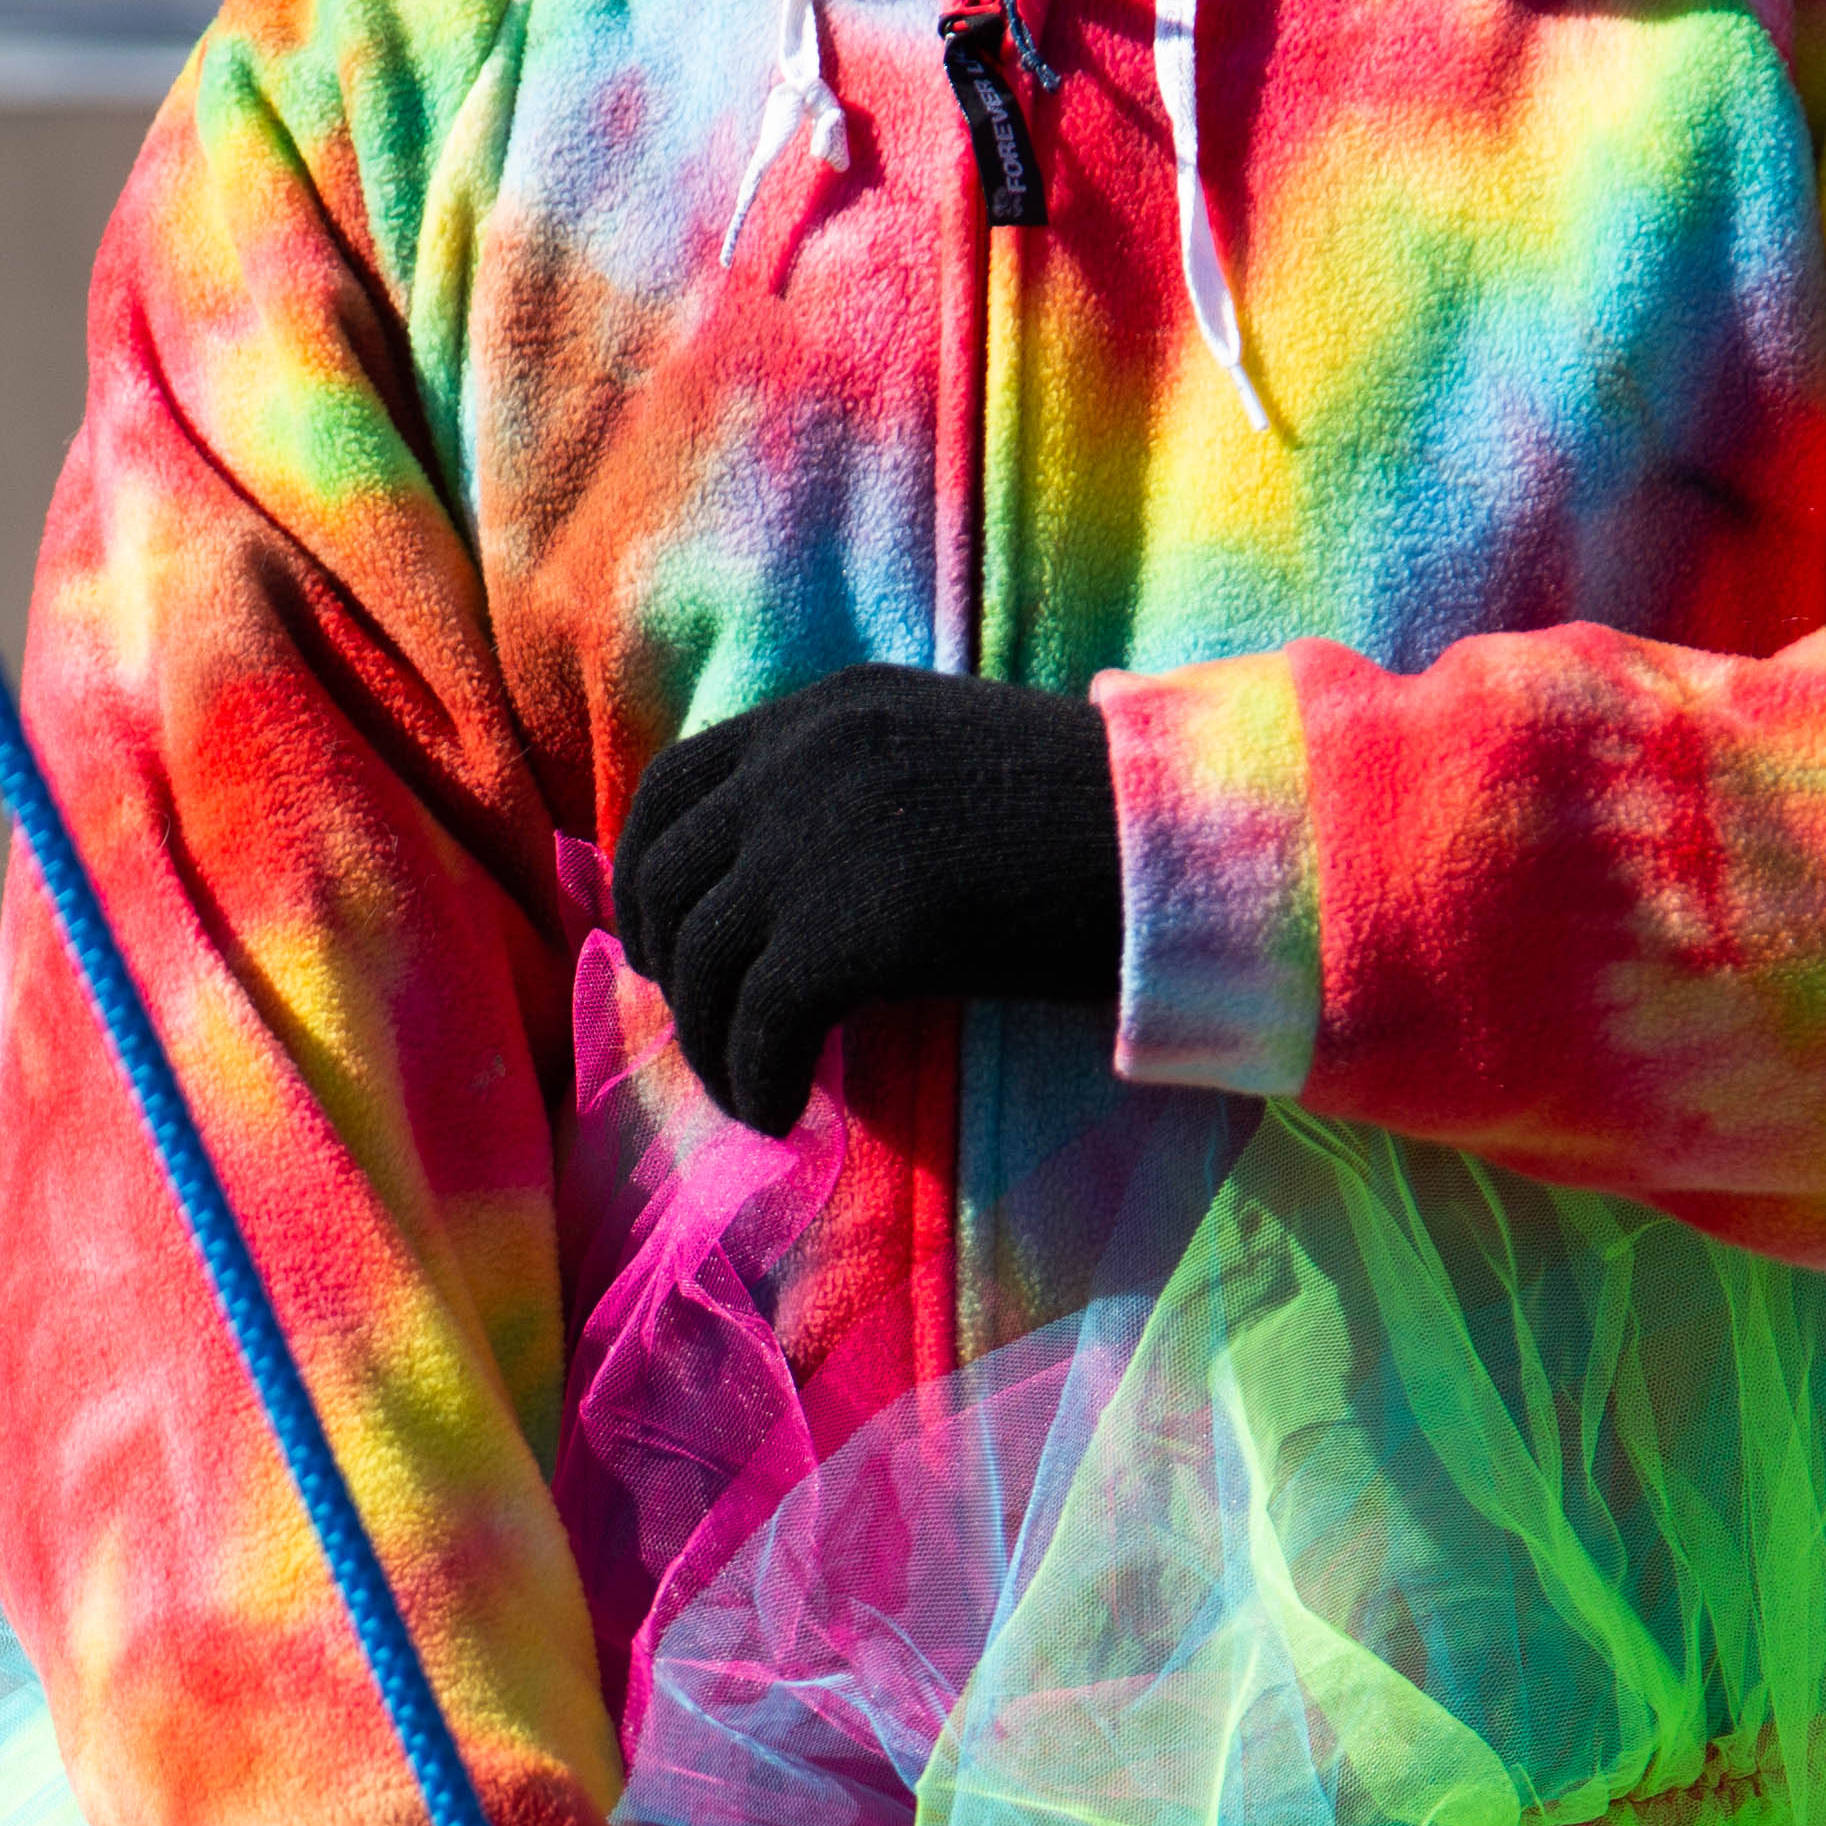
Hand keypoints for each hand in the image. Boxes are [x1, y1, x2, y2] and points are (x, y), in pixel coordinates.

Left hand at [614, 670, 1121, 1134]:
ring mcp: (816, 843)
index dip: (644, 873)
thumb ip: (862, 787)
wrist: (1180, 851)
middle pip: (667, 877)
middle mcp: (804, 761)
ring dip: (713, 1046)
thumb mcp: (956, 759)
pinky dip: (756, 1083)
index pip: (675, 784)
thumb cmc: (1097, 821)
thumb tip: (786, 881)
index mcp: (831, 711)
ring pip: (700, 963)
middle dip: (666, 969)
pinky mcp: (846, 933)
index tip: (658, 941)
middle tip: (703, 1030)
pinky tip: (787, 1115)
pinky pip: (755, 1028)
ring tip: (754, 1092)